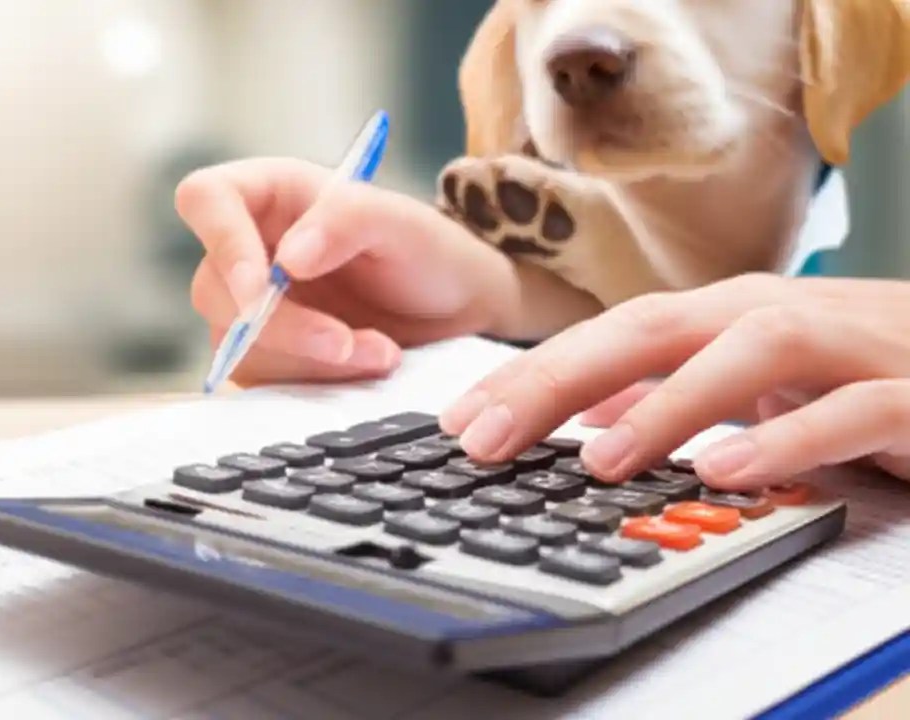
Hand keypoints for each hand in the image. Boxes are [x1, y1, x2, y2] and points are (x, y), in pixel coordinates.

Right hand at [177, 157, 599, 386]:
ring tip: (379, 350)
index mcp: (269, 193)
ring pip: (237, 342)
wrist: (455, 310)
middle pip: (215, 288)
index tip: (264, 289)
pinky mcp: (265, 352)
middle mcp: (249, 246)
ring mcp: (250, 304)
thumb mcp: (402, 223)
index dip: (222, 243)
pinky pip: (262, 376)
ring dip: (310, 357)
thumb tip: (287, 260)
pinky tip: (362, 362)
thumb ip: (347, 219)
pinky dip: (315, 378)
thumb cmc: (428, 251)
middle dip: (284, 325)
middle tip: (347, 340)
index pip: (205, 200)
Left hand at [440, 274, 909, 488]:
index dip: (532, 374)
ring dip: (669, 402)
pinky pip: (847, 410)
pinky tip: (730, 469)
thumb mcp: (753, 385)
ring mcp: (844, 348)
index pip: (611, 336)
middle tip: (486, 436)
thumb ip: (676, 396)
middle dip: (561, 378)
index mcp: (726, 319)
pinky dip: (788, 437)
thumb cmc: (861, 368)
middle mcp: (773, 318)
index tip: (460, 422)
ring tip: (599, 459)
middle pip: (652, 328)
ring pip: (748, 351)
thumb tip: (591, 421)